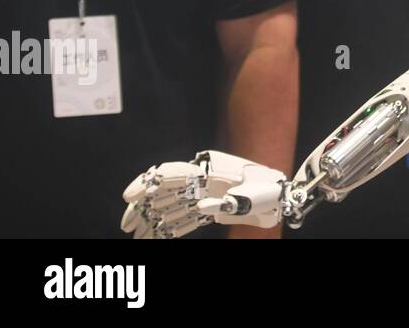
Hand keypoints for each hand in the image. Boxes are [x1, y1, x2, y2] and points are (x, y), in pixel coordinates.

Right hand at [120, 150, 286, 237]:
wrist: (282, 197)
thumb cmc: (269, 191)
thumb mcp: (254, 194)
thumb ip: (230, 201)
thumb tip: (204, 208)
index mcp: (210, 169)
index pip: (172, 172)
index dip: (148, 182)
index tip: (130, 197)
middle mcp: (202, 180)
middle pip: (165, 191)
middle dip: (143, 207)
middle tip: (126, 226)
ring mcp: (203, 194)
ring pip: (170, 207)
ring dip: (152, 222)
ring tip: (136, 236)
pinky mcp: (208, 209)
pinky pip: (183, 219)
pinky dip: (168, 229)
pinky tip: (154, 239)